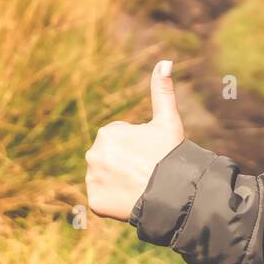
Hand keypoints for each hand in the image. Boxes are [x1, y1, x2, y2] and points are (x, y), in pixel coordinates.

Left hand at [85, 59, 185, 221]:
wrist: (171, 193)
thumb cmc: (170, 154)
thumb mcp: (168, 121)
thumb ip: (162, 91)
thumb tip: (165, 61)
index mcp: (108, 133)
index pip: (120, 140)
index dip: (138, 148)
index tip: (150, 155)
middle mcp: (93, 154)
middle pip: (109, 159)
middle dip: (124, 164)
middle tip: (145, 171)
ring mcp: (92, 179)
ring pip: (104, 178)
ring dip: (118, 181)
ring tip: (139, 185)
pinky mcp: (94, 201)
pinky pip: (102, 198)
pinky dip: (114, 199)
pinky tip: (130, 198)